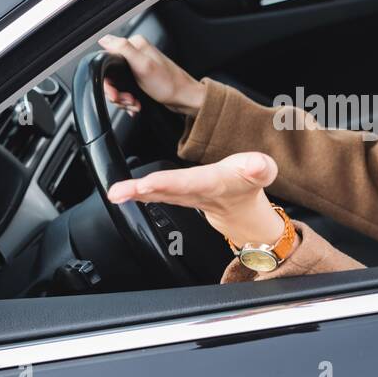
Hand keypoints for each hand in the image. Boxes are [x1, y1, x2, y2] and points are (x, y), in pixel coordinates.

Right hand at [98, 34, 204, 116]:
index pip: (107, 60)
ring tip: (134, 103)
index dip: (108, 81)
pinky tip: (136, 104)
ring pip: (118, 86)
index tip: (116, 93)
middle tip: (127, 100)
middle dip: (117, 93)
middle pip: (111, 75)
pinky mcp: (140, 79)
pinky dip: (129, 101)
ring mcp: (138, 67)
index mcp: (135, 46)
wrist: (185, 98)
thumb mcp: (144, 65)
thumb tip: (104, 39)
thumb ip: (124, 49)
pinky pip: (126, 90)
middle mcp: (136, 54)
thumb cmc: (169, 84)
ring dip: (124, 99)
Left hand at [108, 151, 286, 247]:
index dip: (169, 183)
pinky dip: (137, 193)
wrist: (242, 212)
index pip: (190, 182)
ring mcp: (183, 196)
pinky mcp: (176, 195)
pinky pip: (154, 194)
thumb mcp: (262, 173)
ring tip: (115, 193)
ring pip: (156, 195)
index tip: (148, 183)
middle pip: (167, 191)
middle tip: (119, 192)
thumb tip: (258, 164)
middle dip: (143, 191)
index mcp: (215, 184)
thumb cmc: (247, 184)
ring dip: (134, 194)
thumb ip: (259, 168)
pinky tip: (120, 192)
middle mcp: (195, 193)